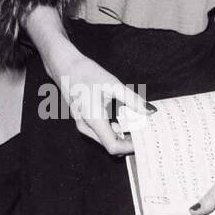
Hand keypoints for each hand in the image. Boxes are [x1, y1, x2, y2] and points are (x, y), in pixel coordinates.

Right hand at [42, 41, 153, 155]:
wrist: (64, 66)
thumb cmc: (86, 73)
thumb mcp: (113, 84)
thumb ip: (133, 100)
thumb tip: (151, 111)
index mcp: (93, 120)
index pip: (114, 147)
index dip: (130, 148)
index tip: (144, 140)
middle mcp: (86, 126)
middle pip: (110, 144)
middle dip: (128, 141)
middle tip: (145, 131)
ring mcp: (82, 124)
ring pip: (105, 139)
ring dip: (121, 135)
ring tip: (136, 123)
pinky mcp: (82, 120)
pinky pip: (100, 132)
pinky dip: (113, 129)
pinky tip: (122, 118)